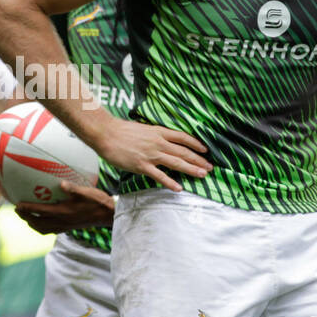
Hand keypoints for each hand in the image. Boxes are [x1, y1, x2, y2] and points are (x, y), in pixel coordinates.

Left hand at [14, 179, 114, 233]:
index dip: (27, 208)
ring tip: (25, 216)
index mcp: (63, 212)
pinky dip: (41, 227)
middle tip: (17, 209)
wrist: (108, 216)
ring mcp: (64, 227)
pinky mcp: (68, 229)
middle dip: (25, 217)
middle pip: (37, 222)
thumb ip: (73, 188)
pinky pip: (49, 230)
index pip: (40, 211)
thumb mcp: (87, 192)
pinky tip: (41, 221)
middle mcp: (61, 221)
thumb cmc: (98, 201)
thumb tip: (61, 183)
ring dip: (32, 223)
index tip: (17, 204)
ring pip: (42, 229)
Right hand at [94, 117, 209, 192]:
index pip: (182, 137)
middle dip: (199, 160)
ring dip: (191, 169)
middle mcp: (158, 143)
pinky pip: (159, 176)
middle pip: (183, 152)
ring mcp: (151, 155)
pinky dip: (170, 182)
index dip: (195, 144)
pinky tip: (179, 188)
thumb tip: (161, 141)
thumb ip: (153, 135)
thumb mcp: (142, 129)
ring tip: (203, 175)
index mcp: (158, 132)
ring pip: (176, 163)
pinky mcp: (142, 165)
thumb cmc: (121, 131)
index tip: (205, 150)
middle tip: (210, 167)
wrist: (106, 133)